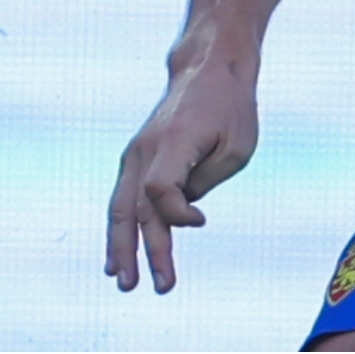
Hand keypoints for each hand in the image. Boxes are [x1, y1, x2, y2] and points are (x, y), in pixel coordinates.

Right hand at [106, 34, 259, 293]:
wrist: (207, 68)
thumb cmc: (231, 107)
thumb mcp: (239, 144)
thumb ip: (207, 180)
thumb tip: (180, 214)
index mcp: (173, 140)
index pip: (159, 190)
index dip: (178, 213)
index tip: (202, 220)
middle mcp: (146, 148)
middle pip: (136, 208)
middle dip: (145, 251)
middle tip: (155, 286)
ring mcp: (136, 152)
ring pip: (120, 208)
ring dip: (121, 248)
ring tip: (123, 282)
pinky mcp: (136, 157)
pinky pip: (122, 199)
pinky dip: (118, 229)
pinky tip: (115, 258)